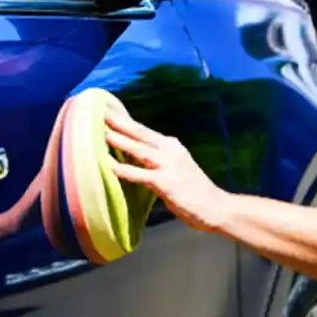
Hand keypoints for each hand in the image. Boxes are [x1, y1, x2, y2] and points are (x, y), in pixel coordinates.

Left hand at [104, 109, 232, 233]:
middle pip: (141, 134)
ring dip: (121, 141)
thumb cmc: (193, 189)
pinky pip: (141, 175)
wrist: (215, 206)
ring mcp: (169, 166)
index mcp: (171, 145)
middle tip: (101, 113)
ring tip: (103, 134)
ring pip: (140, 150)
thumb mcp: (176, 165)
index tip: (107, 110)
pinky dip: (125, 170)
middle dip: (121, 123)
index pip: (144, 130)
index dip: (125, 120)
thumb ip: (157, 157)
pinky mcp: (166, 183)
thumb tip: (132, 152)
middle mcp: (170, 151)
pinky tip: (111, 167)